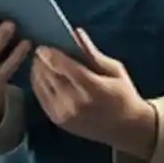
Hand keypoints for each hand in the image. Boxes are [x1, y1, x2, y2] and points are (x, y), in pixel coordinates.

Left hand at [31, 28, 156, 159]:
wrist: (125, 129)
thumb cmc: (123, 95)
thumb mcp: (114, 70)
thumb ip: (92, 53)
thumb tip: (76, 33)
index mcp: (93, 88)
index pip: (65, 67)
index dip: (51, 54)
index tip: (43, 43)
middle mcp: (76, 103)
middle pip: (49, 75)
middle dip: (42, 60)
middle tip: (40, 48)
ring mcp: (65, 114)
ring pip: (42, 85)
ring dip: (38, 70)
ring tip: (40, 59)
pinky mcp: (59, 121)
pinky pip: (41, 97)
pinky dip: (38, 83)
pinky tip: (41, 74)